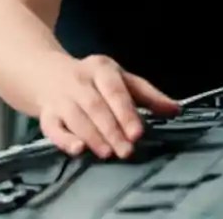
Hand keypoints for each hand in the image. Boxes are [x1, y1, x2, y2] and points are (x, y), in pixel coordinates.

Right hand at [35, 53, 180, 158]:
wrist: (47, 74)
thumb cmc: (93, 80)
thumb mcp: (121, 80)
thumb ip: (148, 96)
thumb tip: (176, 109)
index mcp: (101, 69)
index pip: (115, 91)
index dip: (126, 113)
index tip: (138, 133)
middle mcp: (79, 81)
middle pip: (96, 107)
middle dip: (112, 130)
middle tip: (127, 150)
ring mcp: (61, 98)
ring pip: (76, 118)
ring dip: (93, 137)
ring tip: (108, 153)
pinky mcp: (46, 114)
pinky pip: (52, 128)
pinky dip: (64, 140)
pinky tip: (77, 150)